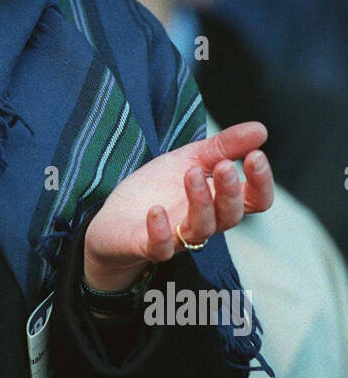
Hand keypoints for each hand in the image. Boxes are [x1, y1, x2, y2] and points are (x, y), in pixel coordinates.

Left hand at [83, 121, 273, 291]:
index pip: (254, 200)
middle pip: (230, 215)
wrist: (115, 219)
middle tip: (224, 165)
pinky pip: (161, 247)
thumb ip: (223, 146)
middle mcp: (204, 222)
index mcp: (219, 200)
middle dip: (230, 191)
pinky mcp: (147, 246)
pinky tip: (156, 209)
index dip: (261, 182)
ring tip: (191, 173)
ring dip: (200, 201)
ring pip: (201, 229)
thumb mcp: (189, 158)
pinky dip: (160, 231)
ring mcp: (177, 236)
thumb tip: (261, 129)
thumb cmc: (158, 189)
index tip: (256, 155)